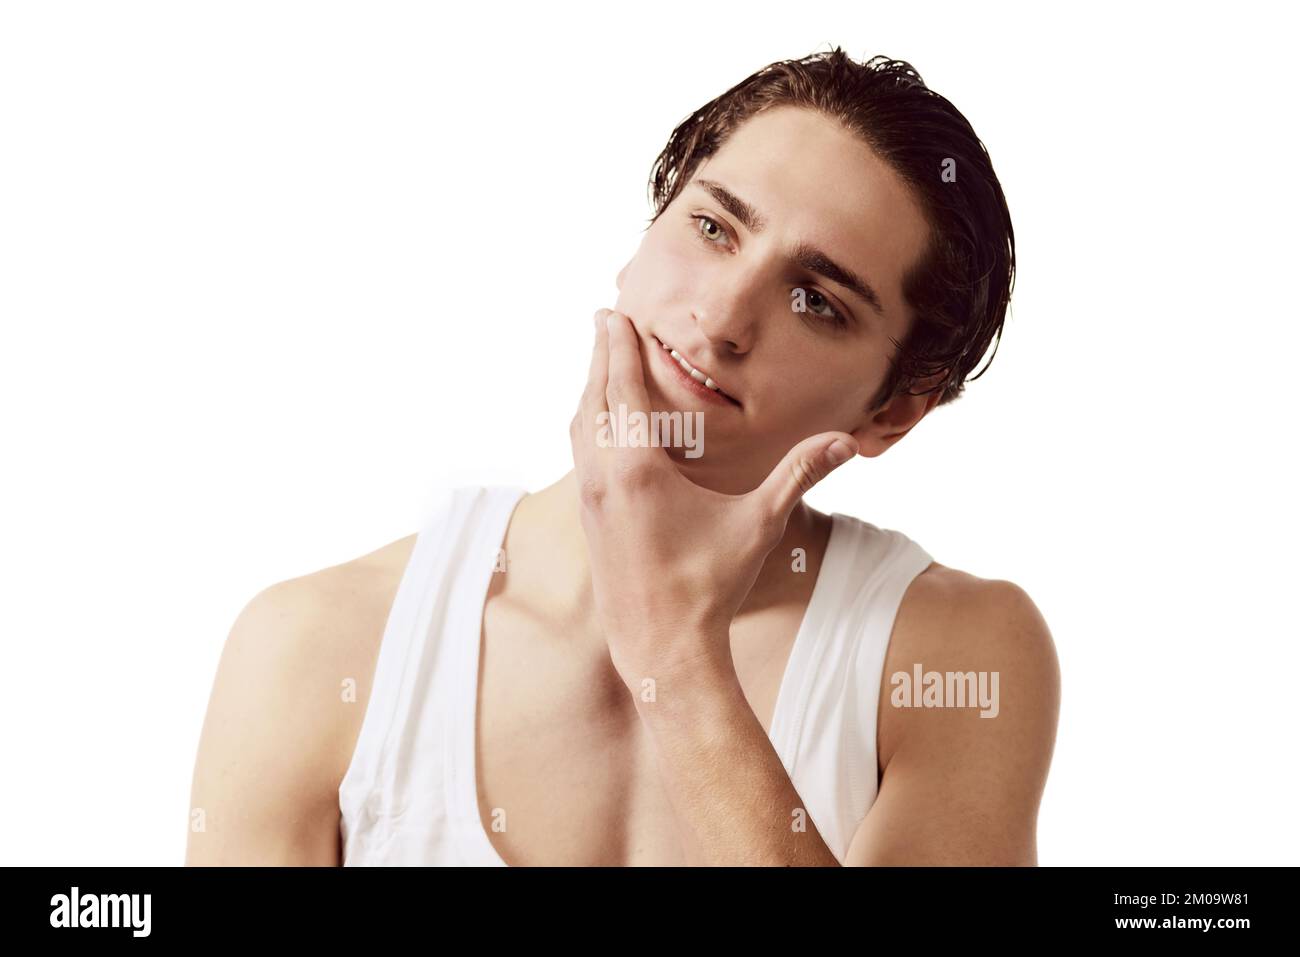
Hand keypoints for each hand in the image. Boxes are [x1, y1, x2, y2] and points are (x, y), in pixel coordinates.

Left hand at [569, 308, 858, 691]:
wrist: (662, 648)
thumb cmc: (710, 587)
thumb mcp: (759, 525)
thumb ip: (798, 476)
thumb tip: (845, 441)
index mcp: (637, 470)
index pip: (623, 390)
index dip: (620, 348)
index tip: (614, 314)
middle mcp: (603, 478)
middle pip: (593, 398)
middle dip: (600, 356)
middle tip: (604, 320)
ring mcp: (590, 500)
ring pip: (580, 428)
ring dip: (590, 389)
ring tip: (601, 363)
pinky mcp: (588, 520)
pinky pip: (580, 455)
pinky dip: (587, 425)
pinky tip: (599, 427)